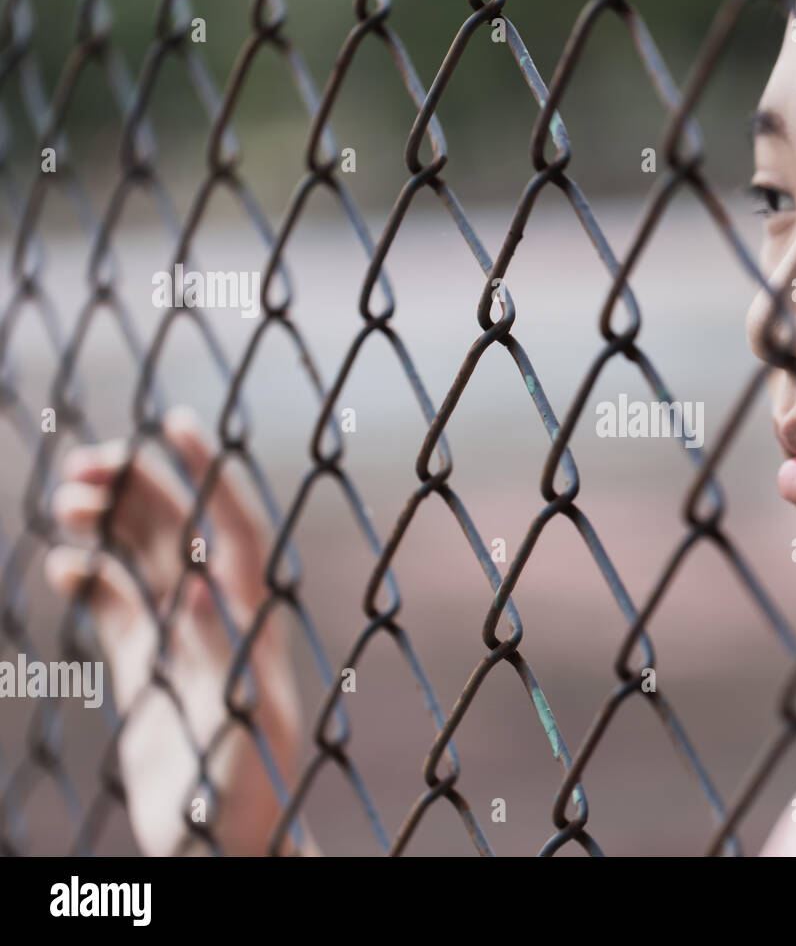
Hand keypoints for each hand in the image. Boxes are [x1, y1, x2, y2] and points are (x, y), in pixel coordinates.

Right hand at [44, 407, 302, 854]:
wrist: (224, 849)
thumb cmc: (247, 795)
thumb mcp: (238, 723)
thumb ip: (218, 653)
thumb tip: (194, 584)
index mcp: (252, 621)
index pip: (234, 528)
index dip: (210, 474)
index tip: (177, 423)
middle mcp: (219, 620)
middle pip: (178, 531)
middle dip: (138, 489)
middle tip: (86, 462)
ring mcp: (180, 642)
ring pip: (143, 560)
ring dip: (109, 524)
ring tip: (70, 499)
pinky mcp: (148, 670)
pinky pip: (118, 606)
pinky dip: (92, 578)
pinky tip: (65, 565)